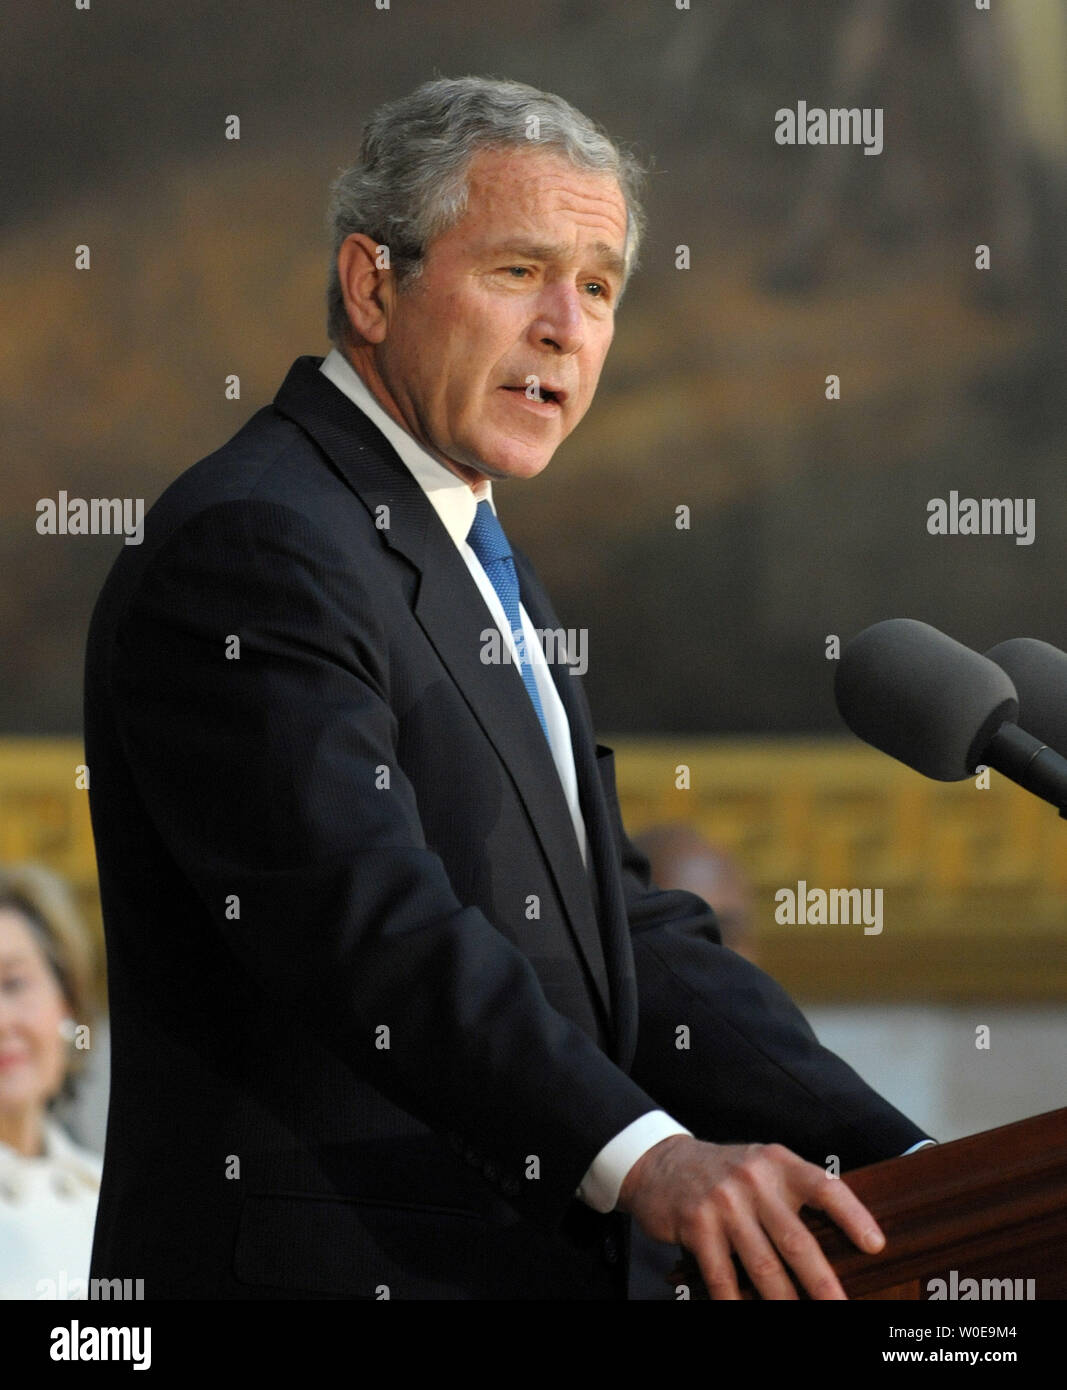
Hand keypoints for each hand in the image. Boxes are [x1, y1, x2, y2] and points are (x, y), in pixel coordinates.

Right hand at [616, 1134, 884, 1299]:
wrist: (661, 1163)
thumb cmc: (723, 1173)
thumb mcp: (759, 1167)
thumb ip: (791, 1193)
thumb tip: (836, 1243)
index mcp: (778, 1163)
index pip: (825, 1187)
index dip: (853, 1215)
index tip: (875, 1245)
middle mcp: (753, 1179)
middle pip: (796, 1240)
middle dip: (822, 1283)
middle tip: (841, 1308)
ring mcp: (723, 1202)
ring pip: (763, 1266)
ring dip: (784, 1303)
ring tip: (800, 1320)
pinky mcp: (697, 1224)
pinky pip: (723, 1275)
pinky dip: (736, 1302)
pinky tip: (745, 1314)